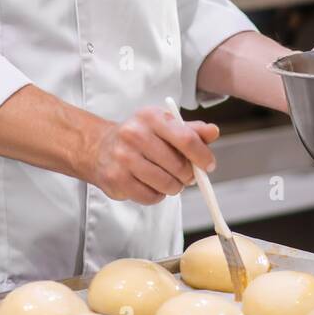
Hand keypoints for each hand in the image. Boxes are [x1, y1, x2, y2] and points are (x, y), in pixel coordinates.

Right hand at [87, 106, 218, 205]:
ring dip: (174, 187)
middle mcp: (134, 134)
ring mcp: (123, 158)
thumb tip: (213, 132)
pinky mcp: (116, 179)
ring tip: (168, 179)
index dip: (202, 155)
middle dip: (188, 175)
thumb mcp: (164, 125)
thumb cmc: (140, 136)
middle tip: (185, 174)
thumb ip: (191, 130)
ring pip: (167, 184)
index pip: (186, 139)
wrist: (100, 147)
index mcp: (151, 117)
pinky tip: (151, 184)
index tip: (208, 165)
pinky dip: (157, 195)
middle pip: (178, 166)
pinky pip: (151, 197)